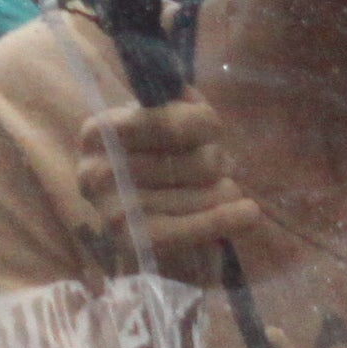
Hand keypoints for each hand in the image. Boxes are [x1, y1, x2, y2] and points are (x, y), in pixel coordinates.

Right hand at [75, 95, 260, 275]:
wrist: (147, 248)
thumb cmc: (158, 177)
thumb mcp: (159, 131)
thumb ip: (177, 107)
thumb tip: (190, 99)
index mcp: (98, 132)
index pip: (170, 119)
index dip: (203, 122)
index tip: (211, 130)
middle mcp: (98, 171)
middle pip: (199, 157)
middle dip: (216, 161)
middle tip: (213, 171)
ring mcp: (116, 211)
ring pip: (210, 189)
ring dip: (223, 190)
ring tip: (214, 195)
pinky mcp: (140, 244)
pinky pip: (201, 223)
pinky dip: (230, 217)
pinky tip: (248, 213)